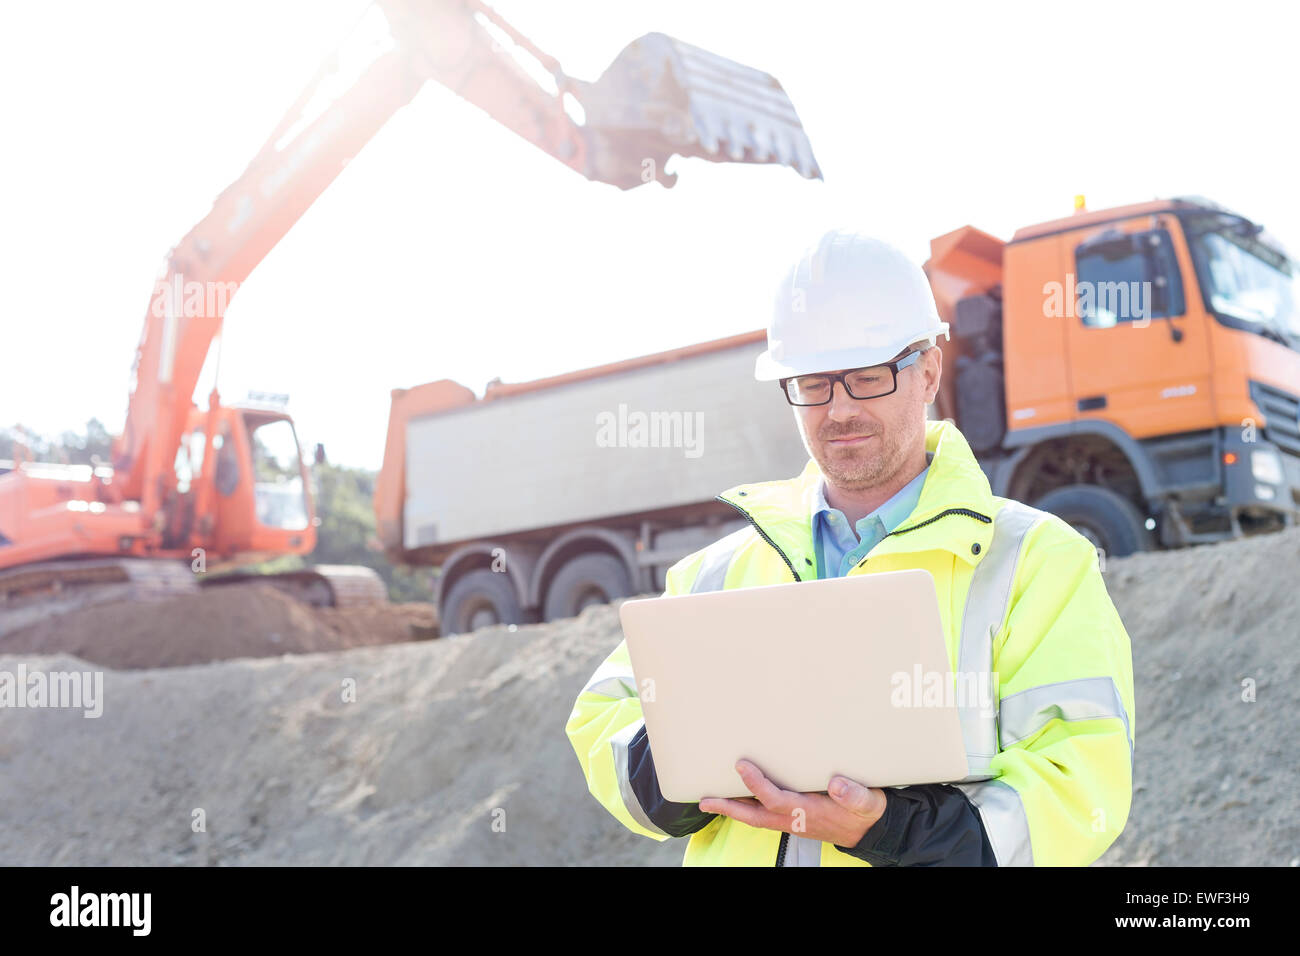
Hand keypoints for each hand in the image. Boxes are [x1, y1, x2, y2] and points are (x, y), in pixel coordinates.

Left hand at [698, 759, 887, 846]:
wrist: (871, 830)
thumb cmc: (866, 811)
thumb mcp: (867, 801)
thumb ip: (854, 794)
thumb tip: (838, 785)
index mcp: (808, 811)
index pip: (775, 799)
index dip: (756, 784)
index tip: (741, 765)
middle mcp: (795, 819)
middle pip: (754, 816)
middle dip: (728, 808)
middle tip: (704, 801)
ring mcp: (792, 822)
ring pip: (756, 818)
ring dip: (733, 809)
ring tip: (711, 801)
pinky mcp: (793, 820)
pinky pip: (764, 816)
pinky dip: (747, 809)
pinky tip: (740, 800)